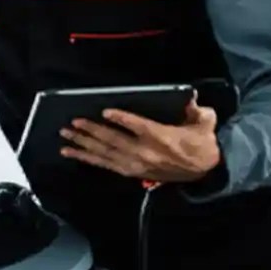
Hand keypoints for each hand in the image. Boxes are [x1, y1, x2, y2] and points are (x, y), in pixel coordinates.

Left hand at [59, 95, 220, 182]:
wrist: (205, 169)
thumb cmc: (201, 141)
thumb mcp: (204, 122)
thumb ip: (196, 109)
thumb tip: (190, 97)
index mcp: (162, 137)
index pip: (138, 127)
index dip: (122, 119)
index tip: (105, 112)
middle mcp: (145, 152)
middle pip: (114, 141)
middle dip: (92, 131)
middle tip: (72, 122)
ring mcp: (136, 164)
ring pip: (105, 153)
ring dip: (83, 144)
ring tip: (65, 136)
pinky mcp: (131, 171)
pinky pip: (104, 164)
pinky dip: (86, 158)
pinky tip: (71, 152)